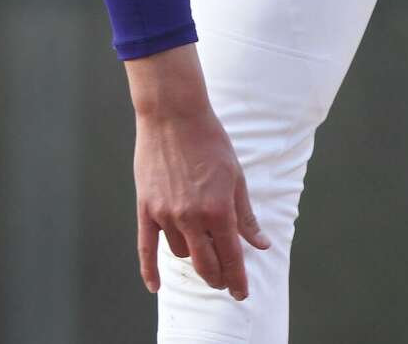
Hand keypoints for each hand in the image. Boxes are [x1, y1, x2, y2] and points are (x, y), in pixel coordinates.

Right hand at [133, 106, 270, 300]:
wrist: (174, 114)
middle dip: (218, 278)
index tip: (242, 293)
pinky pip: (146, 247)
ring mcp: (166, 214)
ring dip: (193, 256)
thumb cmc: (210, 141)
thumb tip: (261, 245)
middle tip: (224, 282)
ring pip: (181, 253)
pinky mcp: (146, 207)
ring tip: (201, 247)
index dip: (238, 280)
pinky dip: (150, 270)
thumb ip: (246, 216)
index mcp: (219, 209)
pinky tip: (156, 287)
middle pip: (206, 265)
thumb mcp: (236, 176)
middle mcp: (192, 217)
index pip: (231, 258)